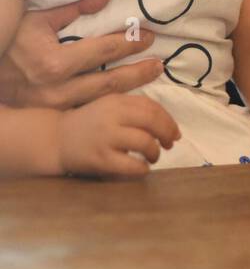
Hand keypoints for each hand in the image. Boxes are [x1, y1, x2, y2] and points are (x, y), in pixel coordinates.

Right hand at [0, 0, 162, 108]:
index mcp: (54, 63)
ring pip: (101, 101)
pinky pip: (88, 111)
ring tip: (149, 78)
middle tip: (159, 64)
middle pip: (109, 82)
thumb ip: (75, 7)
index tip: (148, 36)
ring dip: (129, 90)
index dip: (129, 42)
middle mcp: (57, 90)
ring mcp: (55, 108)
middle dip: (138, 72)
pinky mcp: (54, 116)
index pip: (103, 50)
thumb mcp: (38, 17)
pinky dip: (110, 105)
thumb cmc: (12, 41)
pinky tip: (126, 100)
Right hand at [56, 94, 180, 177]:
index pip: (152, 107)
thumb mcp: (110, 107)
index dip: (169, 120)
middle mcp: (112, 116)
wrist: (56, 139)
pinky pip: (131, 165)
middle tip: (170, 144)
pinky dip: (143, 168)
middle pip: (152, 121)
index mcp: (116, 100)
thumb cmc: (89, 123)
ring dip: (155, 151)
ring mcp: (106, 137)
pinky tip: (142, 168)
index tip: (175, 132)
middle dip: (167, 134)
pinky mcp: (101, 159)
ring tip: (153, 156)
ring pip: (145, 142)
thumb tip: (169, 127)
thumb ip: (135, 110)